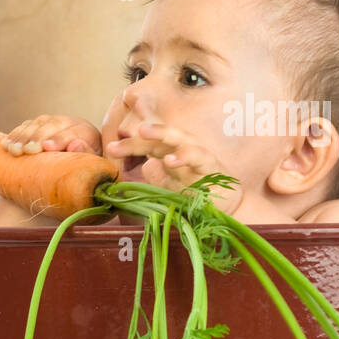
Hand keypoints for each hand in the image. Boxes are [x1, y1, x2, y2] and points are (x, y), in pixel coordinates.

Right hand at [0, 116, 102, 155]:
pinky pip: (25, 127)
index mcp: (85, 132)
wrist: (80, 161)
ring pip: (36, 124)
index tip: (46, 147)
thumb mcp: (92, 163)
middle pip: (51, 125)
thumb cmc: (86, 167)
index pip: (71, 133)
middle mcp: (68, 123)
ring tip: (13, 150)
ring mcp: (51, 122)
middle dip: (37, 137)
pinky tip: (6, 145)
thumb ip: (87, 153)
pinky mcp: (38, 126)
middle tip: (27, 150)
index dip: (58, 139)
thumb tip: (75, 145)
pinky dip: (15, 135)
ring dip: (22, 136)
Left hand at [104, 122, 242, 212]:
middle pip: (162, 136)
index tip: (110, 147)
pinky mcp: (212, 167)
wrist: (228, 208)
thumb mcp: (171, 187)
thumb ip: (156, 176)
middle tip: (124, 132)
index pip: (149, 145)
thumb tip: (144, 166)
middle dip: (144, 130)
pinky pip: (198, 158)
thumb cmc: (198, 194)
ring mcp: (199, 155)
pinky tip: (169, 160)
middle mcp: (184, 150)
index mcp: (172, 153)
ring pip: (180, 139)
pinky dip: (183, 157)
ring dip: (161, 132)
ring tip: (143, 131)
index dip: (130, 143)